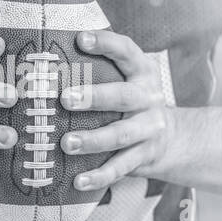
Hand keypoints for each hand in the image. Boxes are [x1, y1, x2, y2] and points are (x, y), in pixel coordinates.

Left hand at [60, 30, 172, 190]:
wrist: (173, 138)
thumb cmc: (131, 101)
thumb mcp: (126, 78)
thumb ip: (99, 67)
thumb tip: (47, 53)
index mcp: (142, 73)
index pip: (127, 52)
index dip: (106, 44)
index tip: (80, 39)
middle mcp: (149, 99)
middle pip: (124, 97)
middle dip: (95, 97)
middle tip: (65, 98)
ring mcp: (148, 130)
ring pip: (121, 135)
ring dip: (93, 140)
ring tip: (66, 144)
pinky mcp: (144, 156)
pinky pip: (121, 168)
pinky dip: (100, 176)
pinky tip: (78, 181)